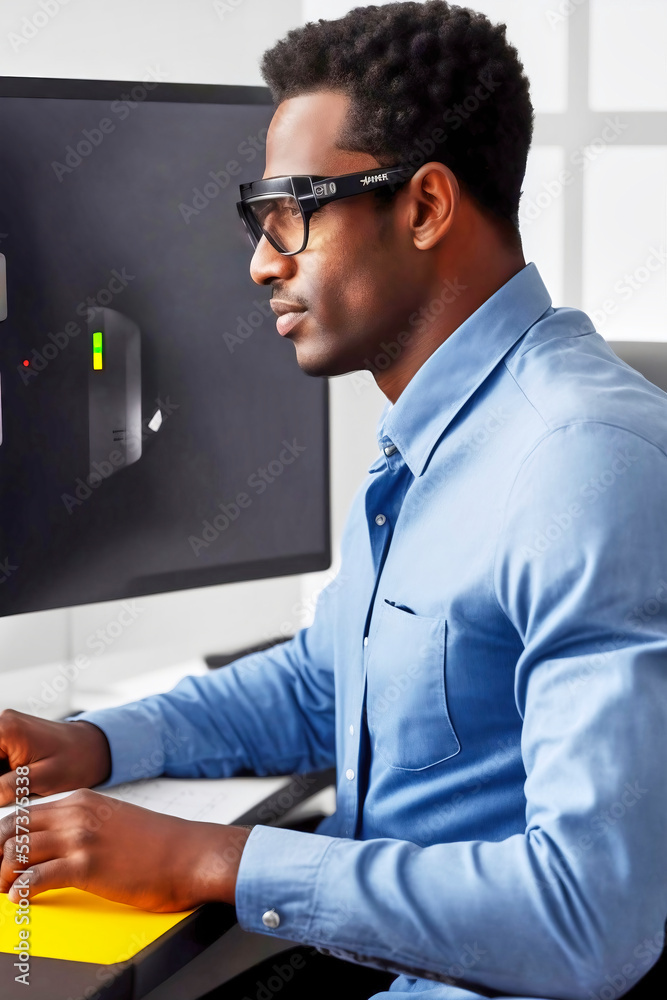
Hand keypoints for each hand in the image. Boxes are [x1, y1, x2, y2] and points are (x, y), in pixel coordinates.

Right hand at [0, 709, 111, 804]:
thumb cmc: (76, 761)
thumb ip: (5, 788)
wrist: (95, 749)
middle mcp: (1, 724)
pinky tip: (14, 789)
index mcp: (6, 729)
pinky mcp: (8, 741)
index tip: (1, 797)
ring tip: (21, 790)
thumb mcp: (40, 779)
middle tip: (9, 796)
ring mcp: (4, 731)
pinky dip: (1, 780)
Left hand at [0, 788, 250, 910]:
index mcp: (79, 799)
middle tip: (3, 876)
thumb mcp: (111, 818)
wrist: (190, 853)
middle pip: (9, 828)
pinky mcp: (87, 866)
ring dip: (5, 875)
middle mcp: (75, 813)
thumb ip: (80, 824)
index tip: (4, 858)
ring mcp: (80, 837)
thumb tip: (51, 844)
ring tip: (11, 890)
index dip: (4, 838)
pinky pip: (35, 879)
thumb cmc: (156, 843)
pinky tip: (24, 899)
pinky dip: (21, 892)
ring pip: (15, 852)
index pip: (20, 812)